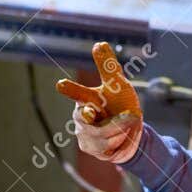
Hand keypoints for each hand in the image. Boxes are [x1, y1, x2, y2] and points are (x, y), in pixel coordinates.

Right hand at [58, 42, 142, 163]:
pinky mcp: (90, 149)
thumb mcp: (118, 85)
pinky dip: (120, 140)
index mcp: (86, 99)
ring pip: (103, 133)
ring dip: (120, 128)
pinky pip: (108, 146)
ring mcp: (84, 134)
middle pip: (86, 117)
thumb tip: (99, 43)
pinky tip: (121, 138)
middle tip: (96, 114)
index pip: (77, 93)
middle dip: (95, 117)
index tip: (61, 84)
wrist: (130, 131)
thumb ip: (108, 66)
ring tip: (127, 124)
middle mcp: (81, 116)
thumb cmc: (120, 104)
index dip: (70, 89)